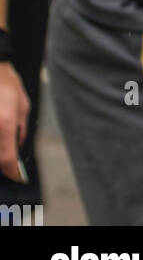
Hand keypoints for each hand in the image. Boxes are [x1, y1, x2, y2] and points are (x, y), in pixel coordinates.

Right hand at [0, 61, 29, 182]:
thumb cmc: (7, 83)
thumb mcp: (23, 105)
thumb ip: (21, 129)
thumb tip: (18, 146)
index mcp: (5, 123)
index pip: (7, 158)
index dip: (13, 172)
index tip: (19, 176)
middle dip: (5, 163)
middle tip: (12, 165)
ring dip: (1, 152)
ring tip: (7, 140)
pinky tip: (3, 132)